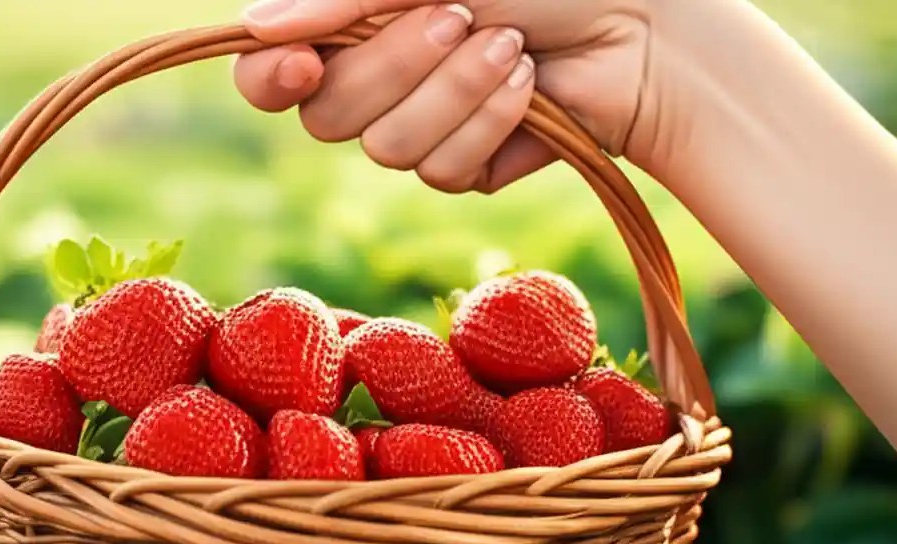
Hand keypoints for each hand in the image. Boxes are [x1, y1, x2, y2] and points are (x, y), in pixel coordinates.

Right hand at [234, 0, 651, 192]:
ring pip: (387, 152)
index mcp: (356, 23)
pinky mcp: (466, 167)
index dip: (269, 79)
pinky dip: (491, 125)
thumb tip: (257, 27)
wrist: (640, 21)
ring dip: (456, 92)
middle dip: (396, 65)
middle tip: (459, 15)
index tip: (301, 64)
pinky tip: (529, 88)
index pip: (268, 74)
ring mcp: (420, 127)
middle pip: (326, 119)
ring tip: (512, 48)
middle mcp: (376, 79)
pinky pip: (444, 174)